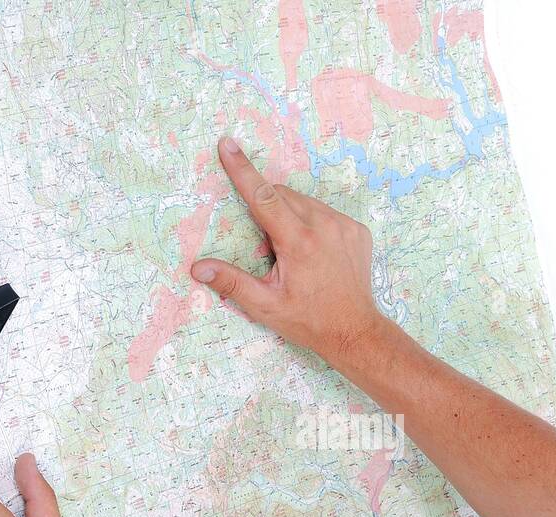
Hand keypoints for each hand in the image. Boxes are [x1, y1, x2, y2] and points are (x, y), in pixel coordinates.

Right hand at [191, 136, 389, 367]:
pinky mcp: (357, 230)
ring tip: (295, 256)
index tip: (228, 145)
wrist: (355, 332)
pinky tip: (315, 254)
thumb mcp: (265, 306)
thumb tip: (198, 268)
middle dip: (267, 212)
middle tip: (270, 252)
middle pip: (282, 196)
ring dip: (290, 218)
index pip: (263, 196)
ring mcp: (344, 226)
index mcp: (299, 242)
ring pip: (304, 203)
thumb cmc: (309, 320)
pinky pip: (325, 214)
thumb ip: (231, 283)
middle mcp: (324, 226)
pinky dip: (312, 224)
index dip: (242, 170)